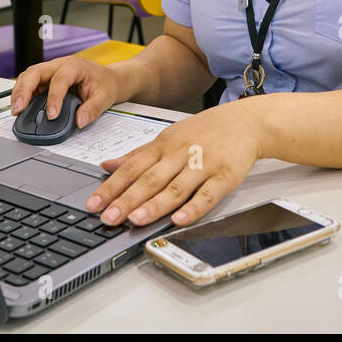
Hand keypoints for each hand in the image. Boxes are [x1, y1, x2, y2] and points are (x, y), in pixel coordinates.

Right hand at [10, 55, 122, 127]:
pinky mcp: (45, 79)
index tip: (52, 115)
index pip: (59, 80)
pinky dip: (22, 94)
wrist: (106, 78)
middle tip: (19, 109)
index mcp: (74, 66)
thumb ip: (93, 109)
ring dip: (19, 92)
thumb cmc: (104, 84)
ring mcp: (50, 70)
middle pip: (35, 72)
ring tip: (16, 110)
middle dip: (24, 90)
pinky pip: (29, 83)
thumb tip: (79, 121)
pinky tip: (19, 107)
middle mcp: (59, 65)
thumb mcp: (105, 97)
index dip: (53, 98)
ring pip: (28, 76)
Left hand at [85, 99, 263, 227]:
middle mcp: (179, 154)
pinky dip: (193, 208)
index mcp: (163, 145)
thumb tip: (106, 165)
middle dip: (126, 199)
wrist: (247, 121)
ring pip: (175, 187)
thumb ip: (137, 154)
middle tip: (108, 217)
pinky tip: (180, 219)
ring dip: (155, 205)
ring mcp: (202, 164)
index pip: (132, 167)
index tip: (93, 204)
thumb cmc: (206, 131)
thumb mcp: (168, 136)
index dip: (111, 186)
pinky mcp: (224, 176)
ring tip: (136, 220)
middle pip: (150, 179)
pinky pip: (208, 194)